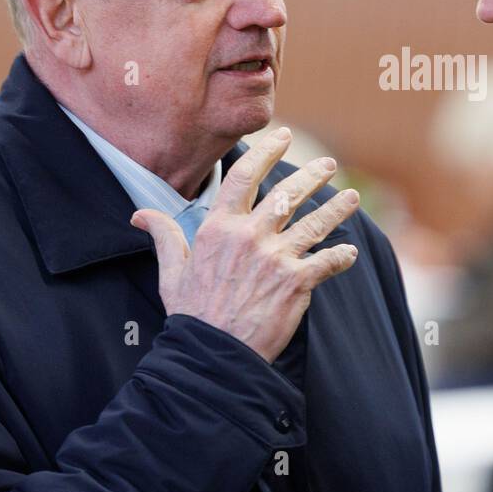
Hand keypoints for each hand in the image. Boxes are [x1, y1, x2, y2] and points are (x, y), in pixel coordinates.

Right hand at [130, 127, 360, 362]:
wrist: (212, 355)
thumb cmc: (192, 314)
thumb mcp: (171, 272)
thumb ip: (164, 237)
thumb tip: (140, 215)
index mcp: (219, 228)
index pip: (245, 177)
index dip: (266, 152)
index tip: (282, 136)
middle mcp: (249, 236)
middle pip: (287, 193)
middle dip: (311, 176)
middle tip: (327, 164)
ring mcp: (275, 258)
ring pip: (314, 223)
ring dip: (336, 209)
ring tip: (352, 197)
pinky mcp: (296, 283)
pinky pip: (326, 262)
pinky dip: (341, 256)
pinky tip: (350, 252)